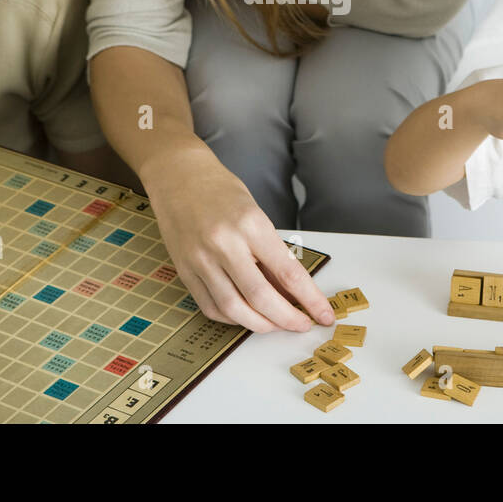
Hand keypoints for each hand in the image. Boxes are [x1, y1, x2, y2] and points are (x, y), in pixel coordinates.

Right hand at [141, 146, 334, 331]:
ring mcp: (201, 259)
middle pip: (261, 298)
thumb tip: (291, 293)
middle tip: (301, 325)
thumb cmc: (222, 191)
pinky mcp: (184, 270)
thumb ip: (271, 253)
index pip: (288, 273)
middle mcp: (224, 244)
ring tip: (275, 325)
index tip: (323, 314)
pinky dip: (232, 318)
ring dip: (260, 325)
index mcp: (250, 225)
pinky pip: (211, 307)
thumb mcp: (256, 215)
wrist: (179, 176)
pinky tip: (246, 315)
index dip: (310, 300)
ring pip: (234, 309)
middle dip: (287, 320)